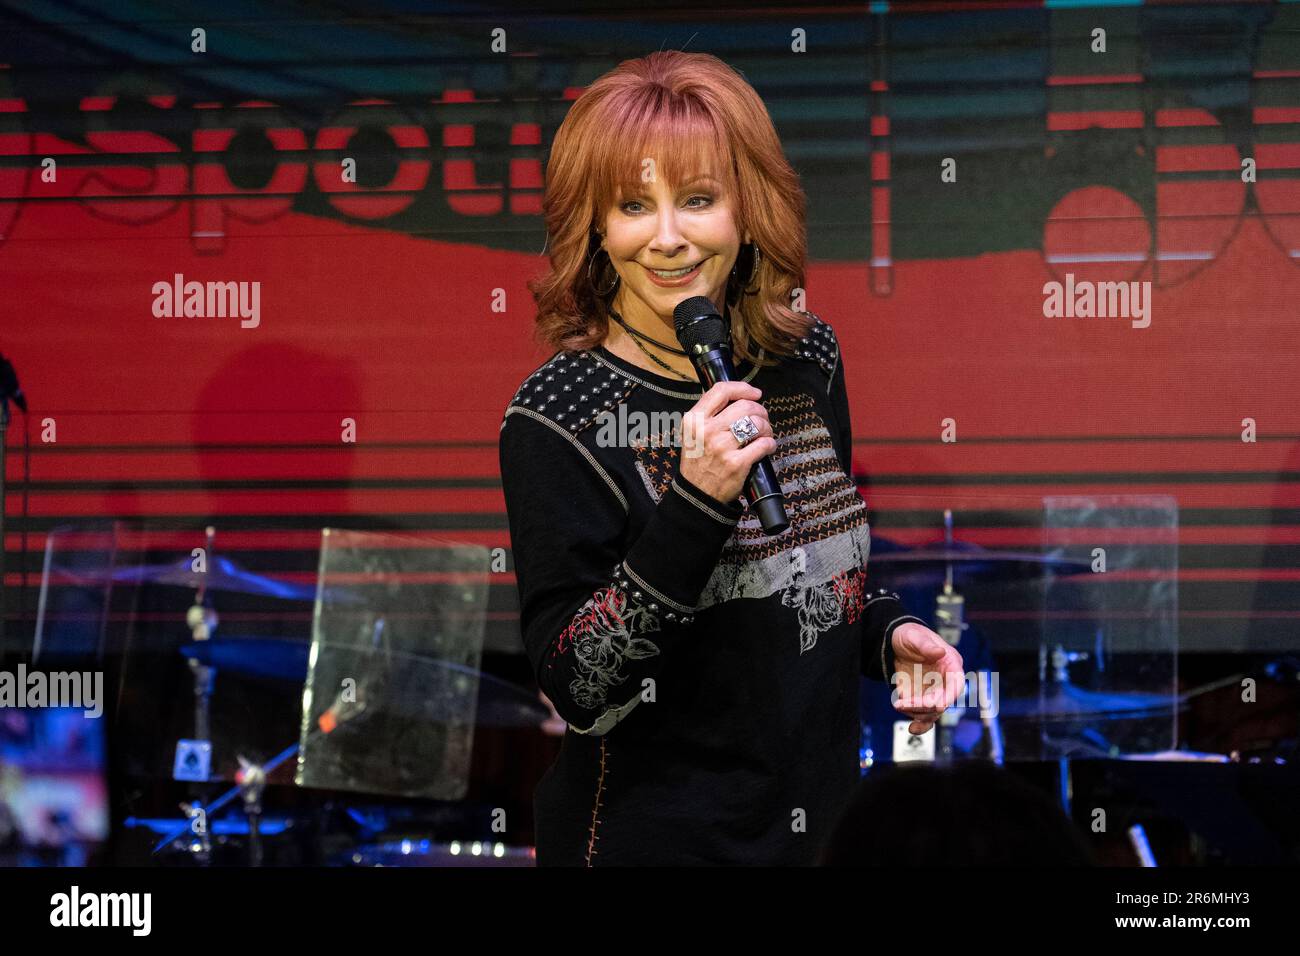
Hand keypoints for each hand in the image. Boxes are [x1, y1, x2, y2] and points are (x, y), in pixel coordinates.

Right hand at [677, 381, 775, 503]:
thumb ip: (710, 414)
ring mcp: (722, 447)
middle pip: (745, 406)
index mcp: (695, 420)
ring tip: (765, 434)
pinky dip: (770, 444)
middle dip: (760, 411)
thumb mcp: (693, 433)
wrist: (697, 494)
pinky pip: (764, 444)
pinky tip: (767, 447)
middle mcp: (707, 431)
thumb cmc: (698, 462)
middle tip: (762, 419)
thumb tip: (740, 399)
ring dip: (767, 427)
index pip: (721, 390)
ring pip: (757, 424)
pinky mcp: (737, 463)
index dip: (743, 388)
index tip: (754, 393)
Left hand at [890, 622, 965, 734]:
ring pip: (932, 711)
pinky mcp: (919, 699)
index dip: (950, 695)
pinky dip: (919, 724)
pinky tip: (912, 729)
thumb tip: (940, 652)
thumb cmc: (909, 635)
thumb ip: (926, 645)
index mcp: (950, 664)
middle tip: (905, 703)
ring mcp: (932, 692)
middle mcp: (944, 681)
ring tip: (899, 705)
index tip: (939, 704)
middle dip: (925, 705)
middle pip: (942, 701)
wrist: (893, 642)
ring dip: (917, 713)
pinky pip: (923, 716)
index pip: (956, 683)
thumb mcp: (915, 636)